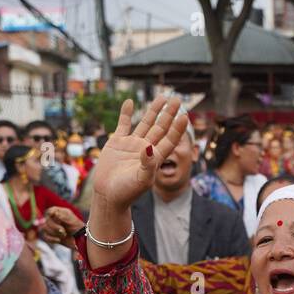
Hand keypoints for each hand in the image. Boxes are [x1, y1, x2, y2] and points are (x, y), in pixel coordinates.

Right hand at [43, 206, 83, 249]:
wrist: (81, 241)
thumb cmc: (78, 228)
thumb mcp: (72, 221)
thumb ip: (62, 216)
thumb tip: (53, 212)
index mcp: (59, 212)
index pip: (49, 211)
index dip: (50, 214)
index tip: (54, 218)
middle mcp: (54, 218)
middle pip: (46, 221)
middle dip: (54, 227)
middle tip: (64, 231)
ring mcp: (52, 227)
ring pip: (44, 228)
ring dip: (53, 233)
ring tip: (64, 235)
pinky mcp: (51, 235)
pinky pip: (45, 236)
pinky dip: (52, 239)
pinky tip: (59, 240)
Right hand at [87, 95, 187, 212]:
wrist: (108, 195)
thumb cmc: (127, 192)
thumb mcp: (141, 180)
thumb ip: (148, 164)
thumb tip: (149, 147)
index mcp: (155, 158)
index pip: (170, 140)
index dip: (178, 129)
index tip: (184, 116)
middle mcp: (146, 149)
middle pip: (161, 128)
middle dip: (169, 114)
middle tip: (177, 99)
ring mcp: (132, 144)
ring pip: (145, 123)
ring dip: (153, 111)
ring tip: (162, 97)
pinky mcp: (117, 142)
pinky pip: (123, 124)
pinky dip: (125, 113)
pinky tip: (129, 102)